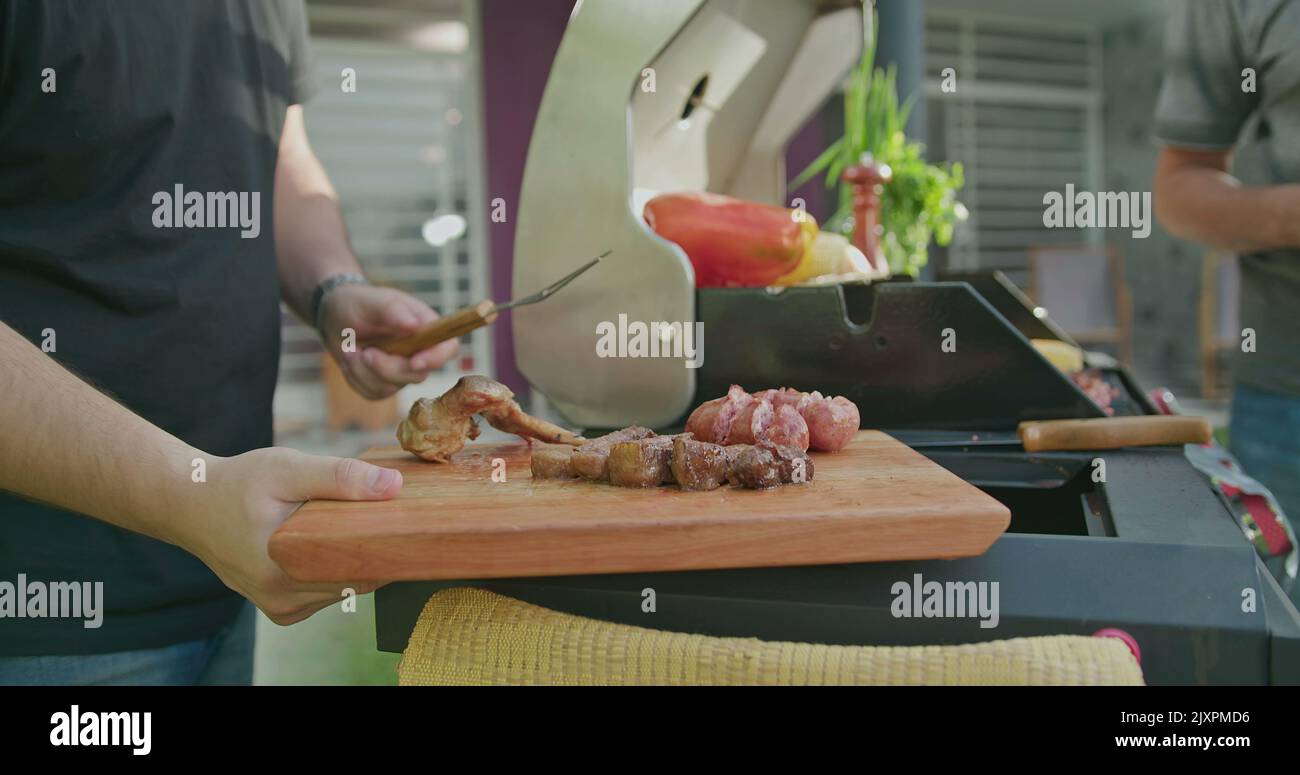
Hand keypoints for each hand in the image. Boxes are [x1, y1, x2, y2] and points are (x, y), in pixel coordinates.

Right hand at [183, 447, 401, 624]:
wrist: (191, 503)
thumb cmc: (238, 483)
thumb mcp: (287, 469)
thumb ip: (340, 477)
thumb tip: (393, 487)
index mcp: (283, 571)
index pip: (363, 572)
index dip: (392, 548)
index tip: (410, 523)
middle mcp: (281, 599)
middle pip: (357, 583)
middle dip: (378, 553)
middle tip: (394, 518)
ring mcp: (279, 607)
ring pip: (343, 589)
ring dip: (356, 562)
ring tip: (362, 525)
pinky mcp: (279, 607)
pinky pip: (324, 593)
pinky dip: (336, 571)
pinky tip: (335, 544)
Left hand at [319, 284, 458, 398]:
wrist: (335, 316)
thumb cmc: (359, 303)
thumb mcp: (373, 300)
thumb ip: (393, 310)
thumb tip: (414, 325)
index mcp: (426, 329)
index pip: (448, 349)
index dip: (437, 359)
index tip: (415, 361)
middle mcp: (419, 353)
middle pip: (417, 375)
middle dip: (387, 367)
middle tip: (365, 352)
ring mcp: (401, 371)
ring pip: (391, 387)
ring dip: (364, 371)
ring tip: (349, 349)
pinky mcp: (382, 384)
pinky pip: (373, 392)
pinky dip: (355, 377)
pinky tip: (350, 359)